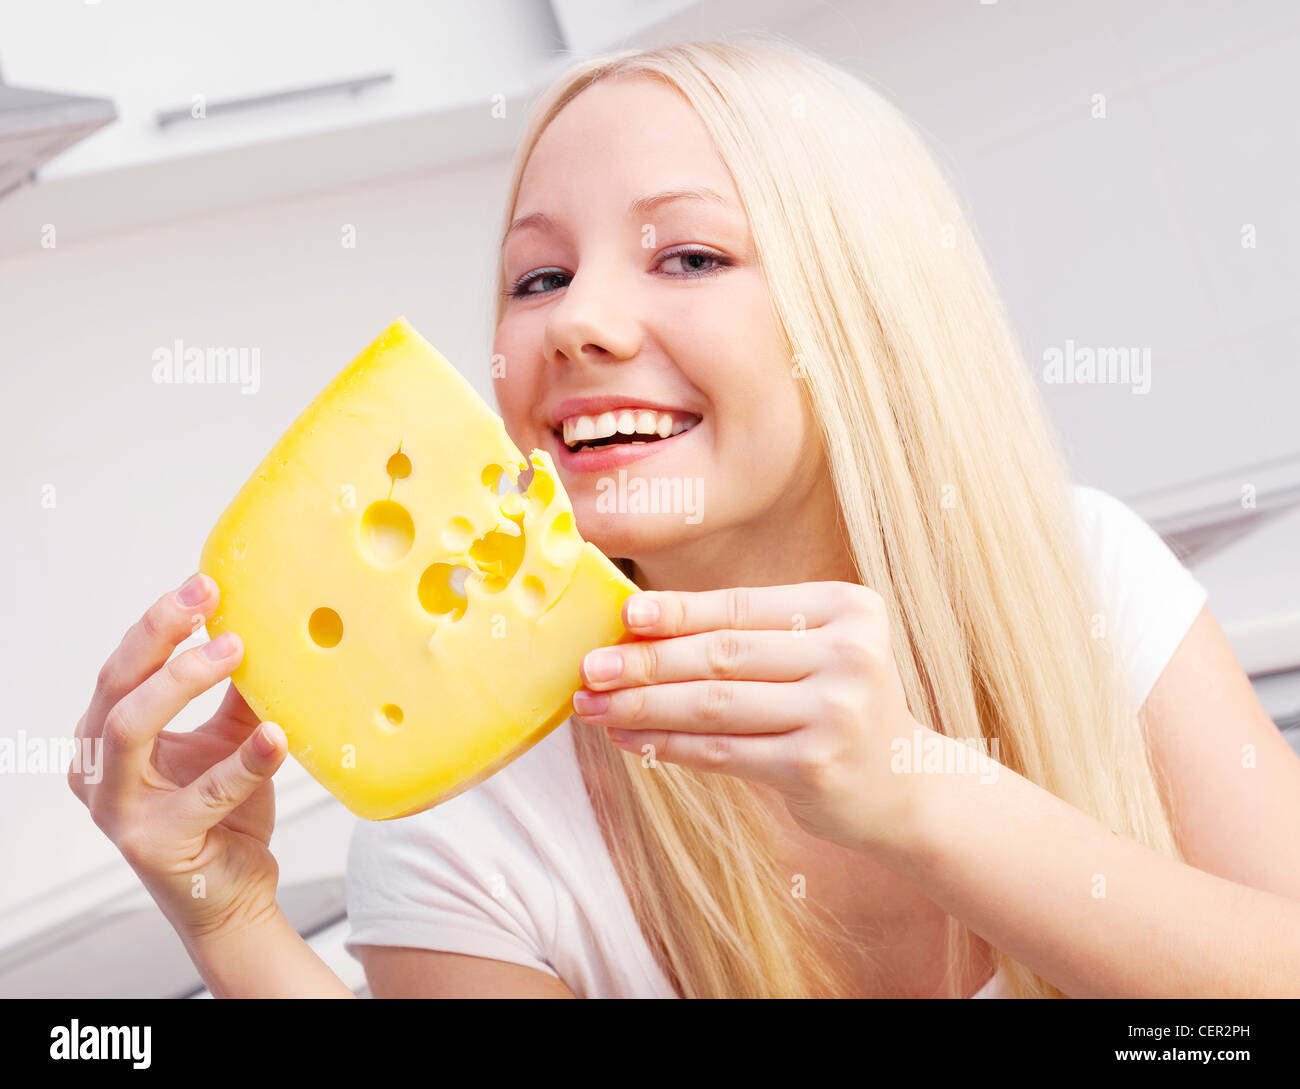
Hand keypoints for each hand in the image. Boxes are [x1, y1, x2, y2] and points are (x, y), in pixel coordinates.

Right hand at [69, 573, 289, 941]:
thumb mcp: (229, 736)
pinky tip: (277, 736)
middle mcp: (98, 769)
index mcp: (106, 737)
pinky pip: (203, 793)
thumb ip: (237, 690)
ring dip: (182, 681)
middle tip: (209, 601)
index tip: (205, 584)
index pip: (122, 666)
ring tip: (236, 652)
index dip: (159, 621)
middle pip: (115, 686)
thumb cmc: (223, 812)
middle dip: (160, 635)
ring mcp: (119, 809)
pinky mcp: (155, 844)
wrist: (232, 892)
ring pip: (129, 728)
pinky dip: (244, 761)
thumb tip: (267, 626)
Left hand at [573, 583, 931, 852]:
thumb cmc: (837, 706)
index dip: (677, 611)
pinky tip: (629, 738)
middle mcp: (848, 654)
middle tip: (591, 666)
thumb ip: (746, 636)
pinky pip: (721, 752)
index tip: (624, 616)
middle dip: (646, 661)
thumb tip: (639, 628)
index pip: (742, 606)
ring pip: (714, 704)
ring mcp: (835, 712)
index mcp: (847, 608)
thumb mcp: (813, 654)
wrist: (903, 786)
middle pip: (723, 654)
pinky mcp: (815, 766)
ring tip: (594, 704)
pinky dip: (667, 744)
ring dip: (644, 704)